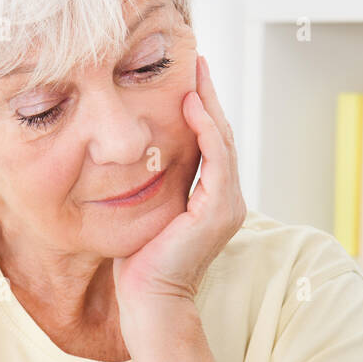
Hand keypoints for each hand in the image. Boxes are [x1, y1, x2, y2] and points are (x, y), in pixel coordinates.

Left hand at [113, 55, 245, 321]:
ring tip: (197, 72)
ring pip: (222, 142)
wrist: (148, 299)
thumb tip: (135, 155)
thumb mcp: (146, 212)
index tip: (188, 79)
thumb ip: (152, 185)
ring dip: (210, 104)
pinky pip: (217, 158)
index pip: (211, 146)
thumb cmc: (139, 264)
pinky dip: (206, 129)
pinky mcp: (218, 211)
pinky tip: (191, 105)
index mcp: (213, 203)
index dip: (202, 111)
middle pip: (221, 136)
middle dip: (209, 97)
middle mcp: (227, 201)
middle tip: (197, 61)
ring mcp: (227, 206)